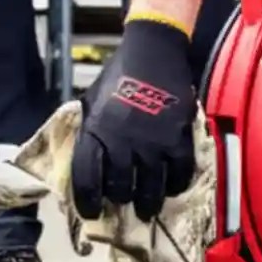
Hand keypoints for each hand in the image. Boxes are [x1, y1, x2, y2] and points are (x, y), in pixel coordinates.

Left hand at [72, 18, 195, 222]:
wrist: (154, 49)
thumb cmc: (119, 74)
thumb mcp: (91, 100)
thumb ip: (88, 130)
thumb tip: (81, 159)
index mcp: (96, 131)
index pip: (87, 178)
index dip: (87, 202)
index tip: (91, 212)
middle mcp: (123, 141)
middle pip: (121, 187)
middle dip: (120, 199)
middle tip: (123, 203)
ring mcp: (153, 141)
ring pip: (151, 187)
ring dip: (148, 202)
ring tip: (147, 208)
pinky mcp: (179, 137)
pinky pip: (179, 173)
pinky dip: (175, 185)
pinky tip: (170, 187)